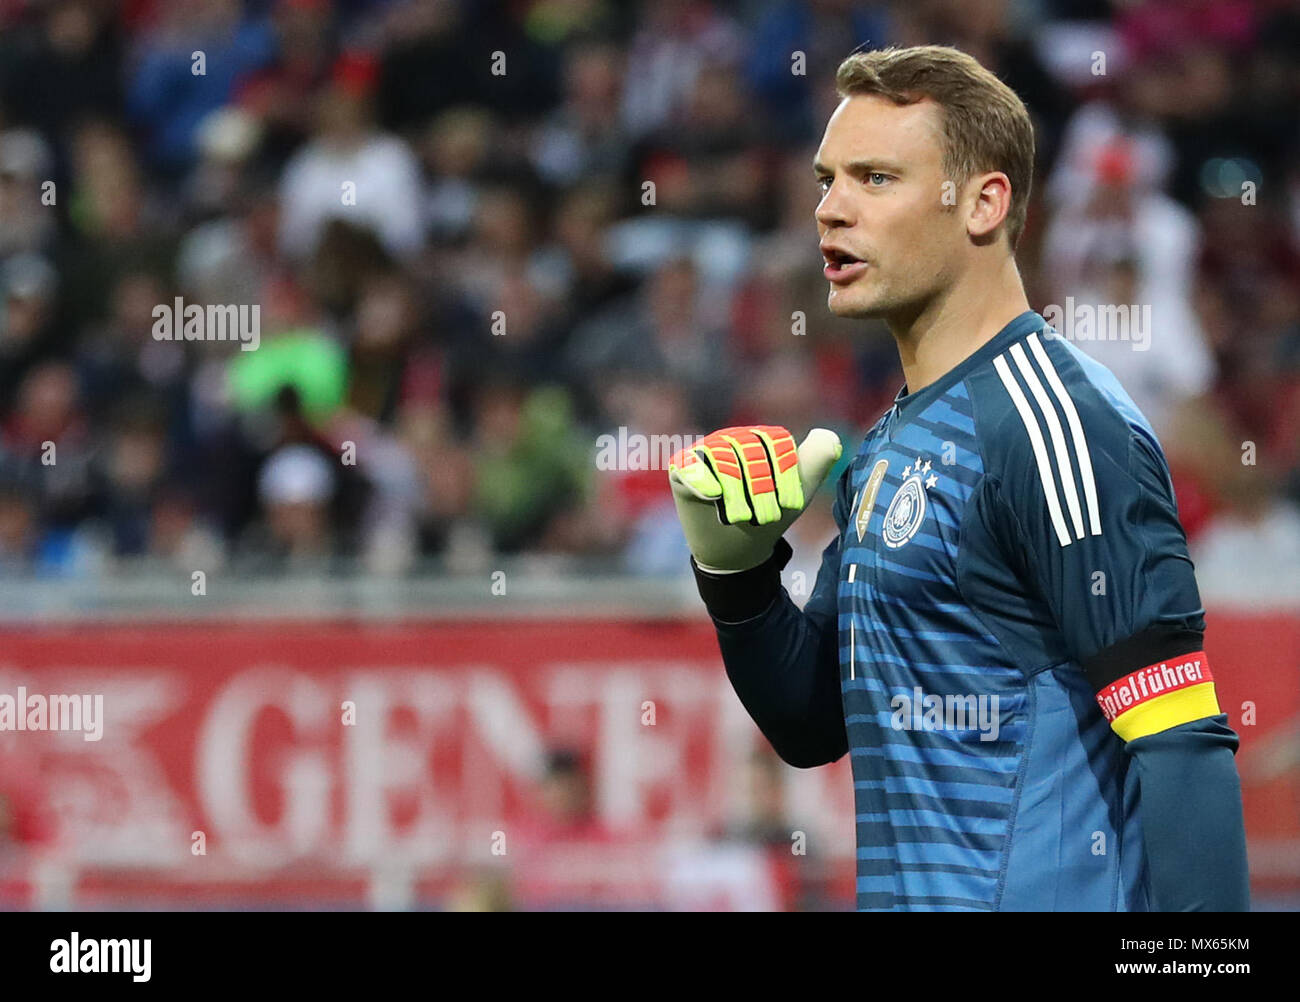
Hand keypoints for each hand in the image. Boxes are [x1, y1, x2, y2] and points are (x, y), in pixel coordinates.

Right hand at [668, 425, 841, 571]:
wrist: (736, 548)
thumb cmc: (768, 515)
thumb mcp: (797, 492)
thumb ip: (816, 462)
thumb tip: (829, 437)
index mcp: (760, 439)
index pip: (776, 442)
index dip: (785, 473)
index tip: (791, 504)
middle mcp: (731, 439)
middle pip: (748, 450)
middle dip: (760, 487)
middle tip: (767, 518)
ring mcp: (704, 453)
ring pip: (721, 459)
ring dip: (735, 491)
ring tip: (741, 517)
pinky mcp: (682, 470)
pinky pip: (690, 466)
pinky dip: (701, 479)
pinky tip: (713, 495)